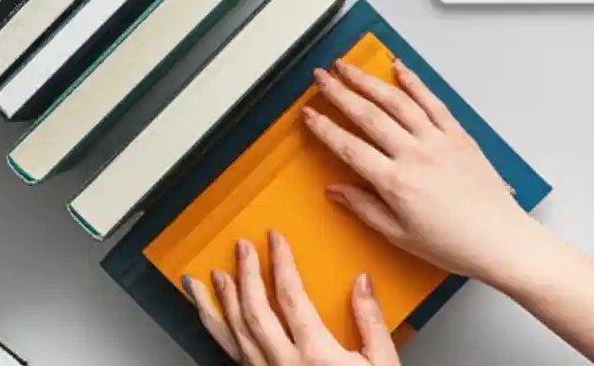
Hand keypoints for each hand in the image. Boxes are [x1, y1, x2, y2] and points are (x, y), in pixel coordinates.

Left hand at [183, 231, 400, 365]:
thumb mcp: (383, 365)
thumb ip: (370, 322)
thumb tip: (362, 282)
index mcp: (316, 355)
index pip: (290, 296)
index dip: (280, 262)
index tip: (275, 239)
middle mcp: (284, 365)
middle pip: (255, 311)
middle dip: (246, 273)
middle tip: (242, 246)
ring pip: (233, 334)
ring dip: (220, 301)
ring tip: (210, 276)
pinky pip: (230, 353)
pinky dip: (216, 330)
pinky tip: (210, 316)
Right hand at [301, 59, 533, 283]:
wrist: (499, 239)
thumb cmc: (453, 243)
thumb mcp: (399, 235)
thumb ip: (364, 207)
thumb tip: (335, 189)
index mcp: (396, 182)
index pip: (349, 147)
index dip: (325, 128)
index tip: (309, 113)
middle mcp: (415, 154)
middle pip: (369, 115)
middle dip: (340, 92)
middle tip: (321, 77)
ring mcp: (438, 140)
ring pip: (397, 101)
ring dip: (369, 80)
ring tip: (348, 67)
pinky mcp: (458, 135)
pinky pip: (432, 101)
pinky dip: (414, 81)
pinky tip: (399, 68)